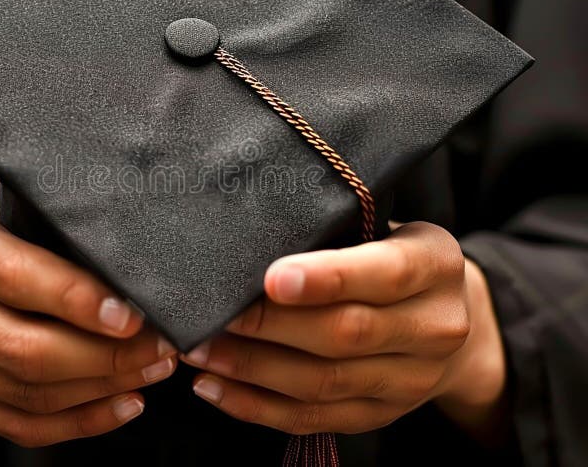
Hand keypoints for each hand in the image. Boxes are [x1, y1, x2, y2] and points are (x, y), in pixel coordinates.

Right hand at [0, 167, 176, 446]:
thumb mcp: (4, 187)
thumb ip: (51, 196)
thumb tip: (128, 202)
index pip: (13, 275)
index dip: (76, 298)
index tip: (133, 314)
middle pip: (23, 348)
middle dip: (105, 355)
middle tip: (162, 345)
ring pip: (29, 393)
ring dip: (103, 387)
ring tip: (155, 367)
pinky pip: (20, 424)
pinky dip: (80, 421)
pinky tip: (126, 402)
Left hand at [181, 222, 505, 439]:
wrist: (448, 315)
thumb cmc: (393, 255)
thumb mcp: (383, 229)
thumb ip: (337, 234)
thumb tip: (255, 240)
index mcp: (436, 265)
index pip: (383, 273)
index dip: (326, 278)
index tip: (271, 279)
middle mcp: (435, 328)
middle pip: (346, 334)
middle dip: (270, 326)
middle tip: (214, 316)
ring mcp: (412, 380)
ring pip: (324, 382)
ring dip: (252, 370)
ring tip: (200, 352)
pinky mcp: (382, 413)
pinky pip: (315, 419)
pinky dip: (258, 407)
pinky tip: (216, 389)